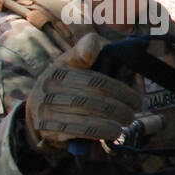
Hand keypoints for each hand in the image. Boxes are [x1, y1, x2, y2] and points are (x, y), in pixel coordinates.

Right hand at [24, 33, 141, 150]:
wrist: (36, 109)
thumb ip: (87, 53)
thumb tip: (97, 42)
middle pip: (94, 97)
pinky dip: (100, 131)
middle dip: (120, 106)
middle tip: (134, 112)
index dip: (120, 90)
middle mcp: (49, 86)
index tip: (137, 99)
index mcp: (60, 68)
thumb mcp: (72, 65)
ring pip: (87, 113)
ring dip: (113, 119)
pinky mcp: (46, 126)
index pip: (96, 80)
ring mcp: (46, 107)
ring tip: (127, 121)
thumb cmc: (65, 85)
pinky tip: (114, 132)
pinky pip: (78, 129)